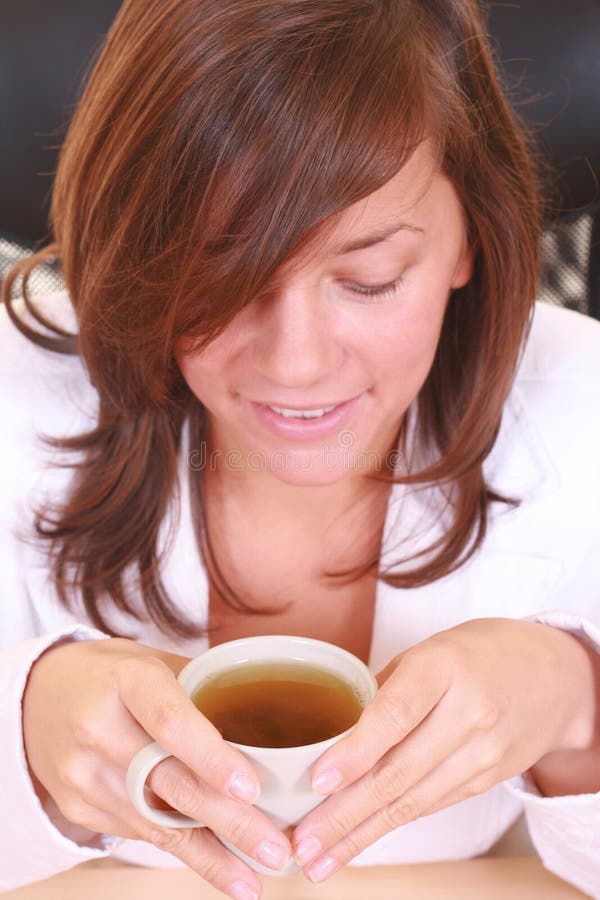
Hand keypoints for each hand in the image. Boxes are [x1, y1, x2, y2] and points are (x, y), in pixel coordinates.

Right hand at [23, 637, 290, 899]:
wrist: (34, 698)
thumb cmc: (110, 673)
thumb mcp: (150, 659)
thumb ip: (201, 684)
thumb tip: (269, 711)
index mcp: (125, 680)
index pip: (170, 721)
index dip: (211, 756)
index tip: (251, 786)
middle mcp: (99, 729)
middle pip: (169, 782)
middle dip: (229, 820)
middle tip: (275, 847)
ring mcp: (85, 775)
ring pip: (158, 821)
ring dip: (214, 853)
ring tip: (259, 875)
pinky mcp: (80, 808)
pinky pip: (142, 834)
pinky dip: (188, 853)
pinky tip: (226, 871)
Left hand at [291, 618, 595, 881]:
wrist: (554, 676)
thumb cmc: (476, 653)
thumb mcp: (429, 649)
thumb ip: (385, 689)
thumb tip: (332, 735)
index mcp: (443, 665)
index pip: (395, 713)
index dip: (356, 751)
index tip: (318, 781)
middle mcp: (467, 710)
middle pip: (399, 771)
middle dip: (344, 813)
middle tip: (303, 840)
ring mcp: (482, 751)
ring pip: (412, 801)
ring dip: (360, 833)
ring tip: (319, 856)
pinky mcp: (487, 779)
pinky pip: (429, 806)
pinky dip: (389, 827)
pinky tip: (357, 842)